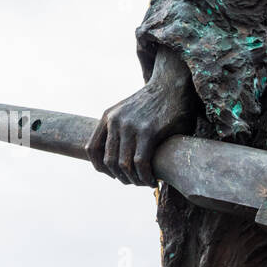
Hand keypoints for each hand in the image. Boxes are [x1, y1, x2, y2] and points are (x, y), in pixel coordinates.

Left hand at [87, 46, 198, 184]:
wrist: (174, 84)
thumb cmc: (154, 103)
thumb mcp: (128, 112)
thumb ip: (119, 130)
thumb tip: (112, 155)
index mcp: (108, 117)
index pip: (92, 149)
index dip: (100, 168)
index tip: (114, 175)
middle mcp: (116, 121)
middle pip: (108, 161)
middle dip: (120, 177)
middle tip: (134, 182)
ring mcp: (131, 126)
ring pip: (123, 165)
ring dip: (133, 180)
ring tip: (144, 183)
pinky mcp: (149, 132)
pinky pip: (140, 163)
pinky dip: (145, 177)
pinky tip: (152, 181)